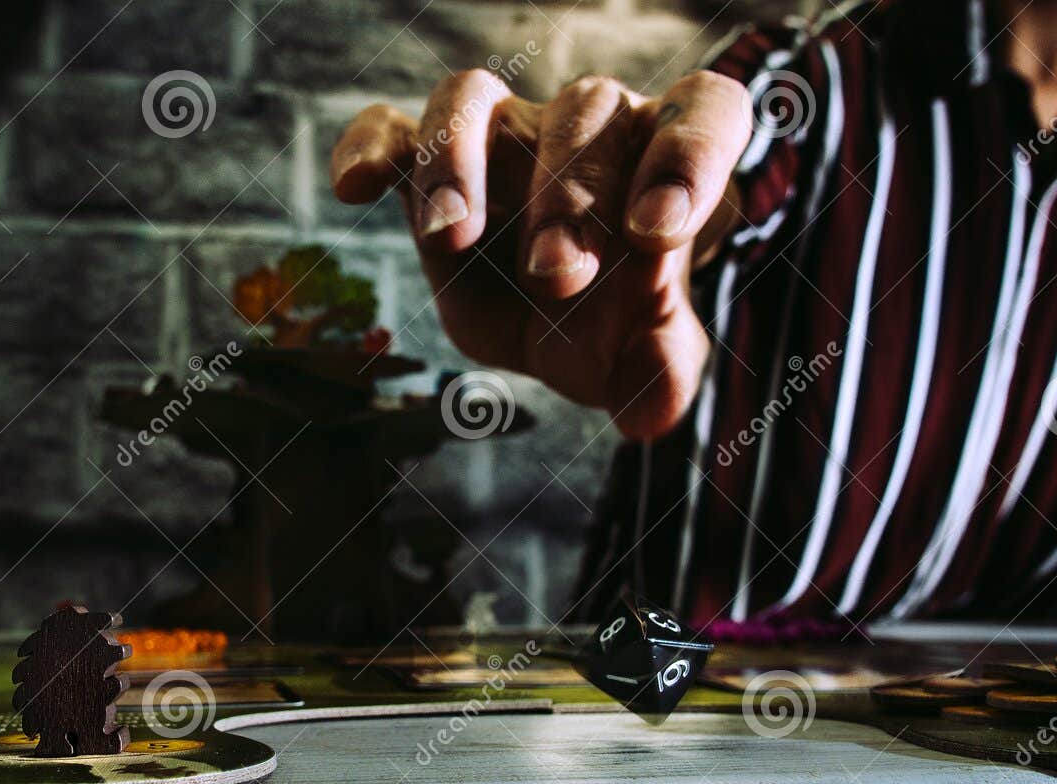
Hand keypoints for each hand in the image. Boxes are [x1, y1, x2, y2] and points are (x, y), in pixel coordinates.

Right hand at [331, 69, 750, 437]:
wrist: (553, 325)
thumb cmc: (611, 323)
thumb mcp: (640, 356)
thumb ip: (660, 370)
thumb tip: (653, 408)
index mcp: (665, 158)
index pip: (701, 112)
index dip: (685, 158)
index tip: (656, 235)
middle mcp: (589, 126)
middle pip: (585, 112)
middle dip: (570, 198)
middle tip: (556, 281)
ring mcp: (502, 134)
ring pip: (478, 101)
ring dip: (460, 161)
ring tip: (448, 238)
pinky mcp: (424, 160)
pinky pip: (390, 128)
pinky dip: (367, 147)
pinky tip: (354, 190)